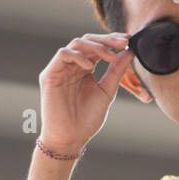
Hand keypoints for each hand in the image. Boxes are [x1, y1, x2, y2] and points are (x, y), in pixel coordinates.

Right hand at [38, 31, 133, 152]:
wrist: (70, 139)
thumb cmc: (86, 120)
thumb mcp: (106, 92)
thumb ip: (116, 72)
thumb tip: (129, 52)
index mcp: (85, 69)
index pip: (97, 47)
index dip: (112, 41)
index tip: (128, 41)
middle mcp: (72, 66)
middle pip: (88, 41)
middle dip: (106, 40)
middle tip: (123, 43)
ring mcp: (61, 69)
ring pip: (76, 44)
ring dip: (95, 47)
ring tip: (109, 56)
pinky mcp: (50, 74)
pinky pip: (63, 55)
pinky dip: (77, 56)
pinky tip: (90, 66)